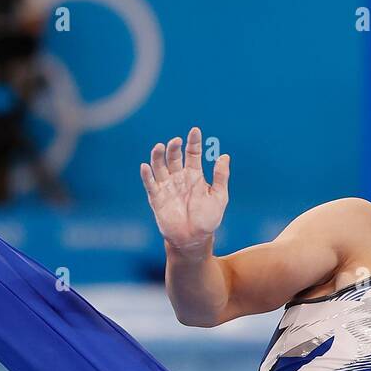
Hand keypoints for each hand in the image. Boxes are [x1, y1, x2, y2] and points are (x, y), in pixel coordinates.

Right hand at [139, 126, 229, 252]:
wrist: (194, 239)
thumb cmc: (208, 219)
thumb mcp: (219, 197)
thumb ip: (221, 177)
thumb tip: (225, 156)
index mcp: (194, 175)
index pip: (192, 153)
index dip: (193, 142)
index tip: (195, 131)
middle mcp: (179, 177)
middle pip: (173, 156)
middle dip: (174, 147)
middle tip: (176, 141)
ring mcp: (167, 187)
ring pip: (159, 166)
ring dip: (158, 156)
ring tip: (160, 147)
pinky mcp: (157, 198)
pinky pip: (150, 184)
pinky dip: (147, 175)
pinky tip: (145, 166)